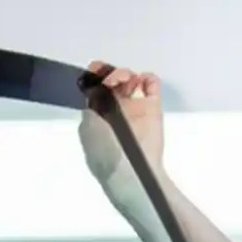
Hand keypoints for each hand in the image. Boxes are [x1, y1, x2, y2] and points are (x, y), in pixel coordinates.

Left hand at [78, 61, 164, 194]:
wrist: (130, 172)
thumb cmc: (105, 153)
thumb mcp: (89, 127)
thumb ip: (90, 105)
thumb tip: (93, 90)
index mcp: (98, 115)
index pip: (97, 89)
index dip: (96, 76)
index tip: (96, 70)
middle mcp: (117, 110)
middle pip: (115, 80)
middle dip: (111, 73)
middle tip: (112, 79)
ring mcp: (135, 108)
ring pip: (132, 80)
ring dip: (126, 73)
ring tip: (125, 81)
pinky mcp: (152, 108)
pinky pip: (152, 85)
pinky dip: (148, 78)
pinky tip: (140, 82)